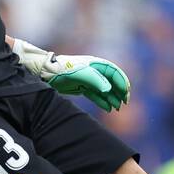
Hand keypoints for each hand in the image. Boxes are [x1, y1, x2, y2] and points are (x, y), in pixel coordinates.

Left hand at [13, 39, 129, 110]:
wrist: (47, 74)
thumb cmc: (65, 70)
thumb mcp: (82, 74)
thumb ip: (96, 80)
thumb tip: (108, 90)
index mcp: (97, 64)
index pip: (114, 72)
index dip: (122, 82)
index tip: (125, 93)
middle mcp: (95, 71)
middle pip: (112, 82)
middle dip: (119, 92)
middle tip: (124, 103)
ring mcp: (89, 80)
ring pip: (105, 90)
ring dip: (112, 98)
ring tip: (117, 108)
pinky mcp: (83, 87)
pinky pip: (96, 95)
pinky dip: (103, 101)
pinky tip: (108, 108)